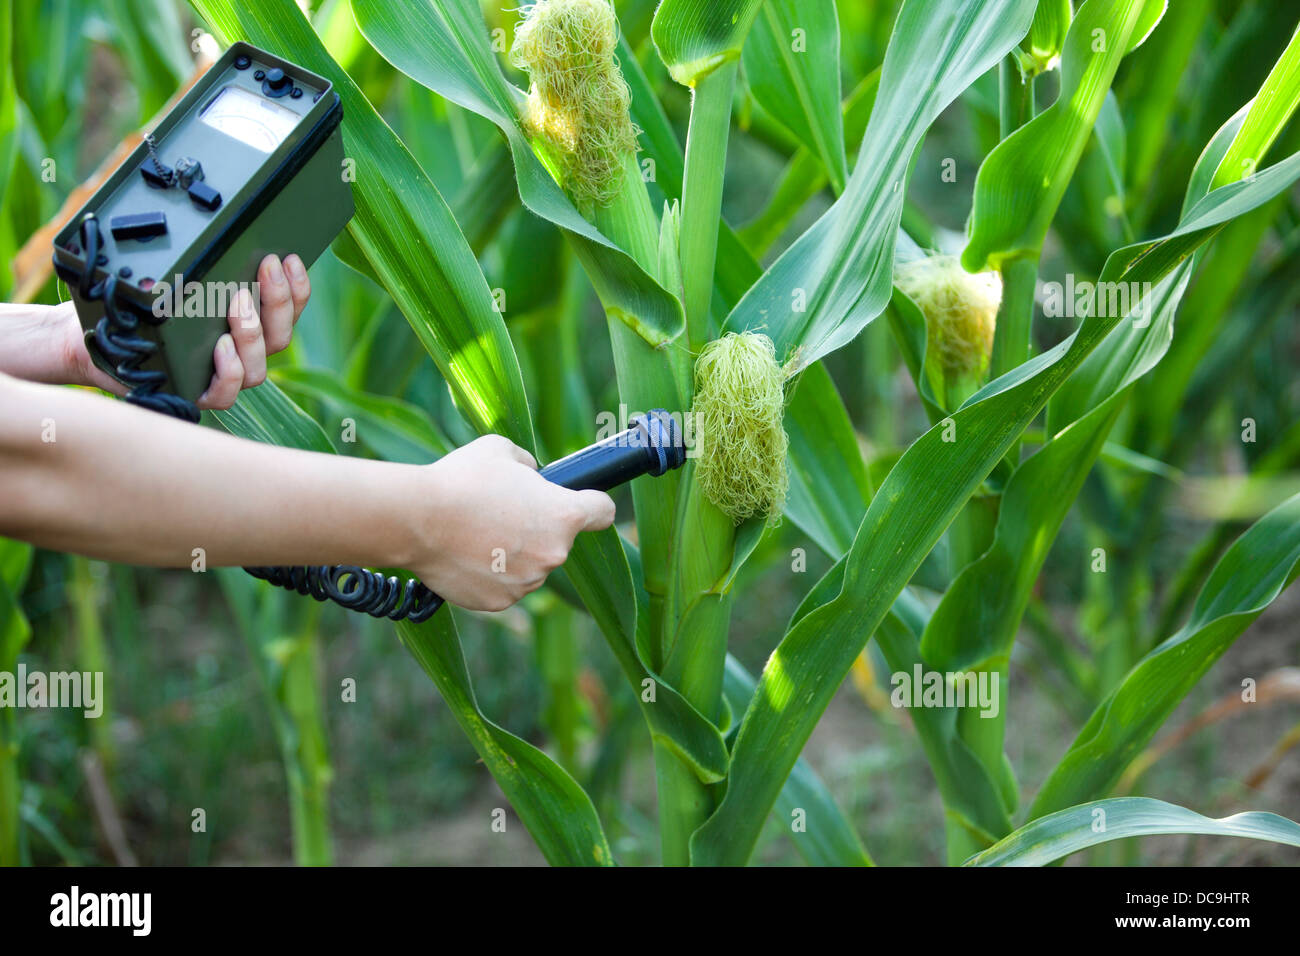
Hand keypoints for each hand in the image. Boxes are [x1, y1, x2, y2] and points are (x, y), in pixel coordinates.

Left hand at [58, 253, 309, 408]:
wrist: (88, 333)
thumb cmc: (130, 301)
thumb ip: (206, 262)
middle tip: (266, 267)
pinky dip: (228, 370)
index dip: (297, 288)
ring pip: (259, 366)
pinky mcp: (195, 394)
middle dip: (280, 301)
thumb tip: (228, 222)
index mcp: (244, 323)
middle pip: (280, 337)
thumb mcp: (172, 272)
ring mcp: (219, 376)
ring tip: (237, 300)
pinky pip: (226, 393)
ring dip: (253, 331)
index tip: (289, 257)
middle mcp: (239, 352)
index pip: (287, 312)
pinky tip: (219, 346)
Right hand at [413, 434, 615, 610]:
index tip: (583, 503)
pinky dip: (489, 575)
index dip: (593, 504)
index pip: (602, 512)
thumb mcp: (502, 451)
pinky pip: (502, 586)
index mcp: (564, 515)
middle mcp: (554, 554)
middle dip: (536, 529)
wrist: (417, 519)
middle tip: (500, 513)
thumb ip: (528, 464)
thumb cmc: (461, 479)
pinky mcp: (500, 602)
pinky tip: (464, 555)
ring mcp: (528, 582)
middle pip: (557, 541)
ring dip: (512, 554)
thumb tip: (531, 475)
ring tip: (475, 533)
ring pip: (529, 567)